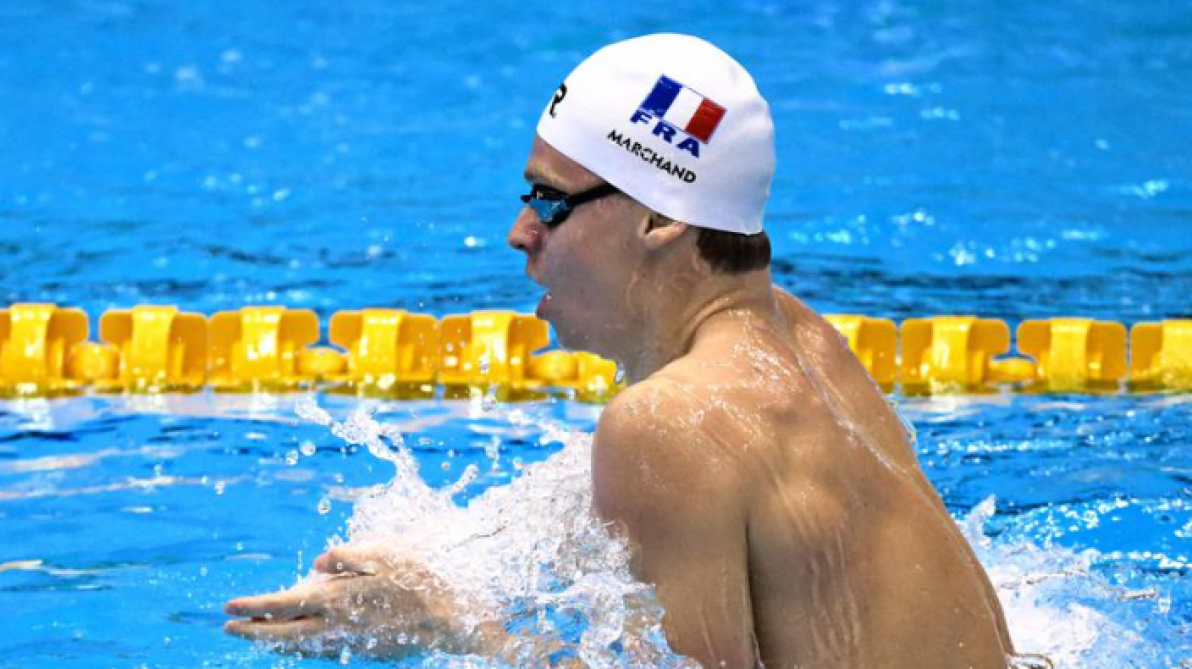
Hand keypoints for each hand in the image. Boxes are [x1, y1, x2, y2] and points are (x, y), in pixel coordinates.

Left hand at [224, 544, 488, 657]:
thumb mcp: (383, 553)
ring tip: (255, 636)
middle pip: (282, 635)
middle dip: (252, 632)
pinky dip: (297, 648)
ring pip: (298, 647)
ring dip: (272, 642)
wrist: (447, 621)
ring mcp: (347, 642)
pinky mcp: (360, 650)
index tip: (229, 606)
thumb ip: (345, 557)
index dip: (253, 606)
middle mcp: (336, 626)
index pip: (283, 605)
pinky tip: (295, 643)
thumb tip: (316, 563)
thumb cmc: (418, 581)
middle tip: (228, 628)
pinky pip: (317, 652)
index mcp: (337, 599)